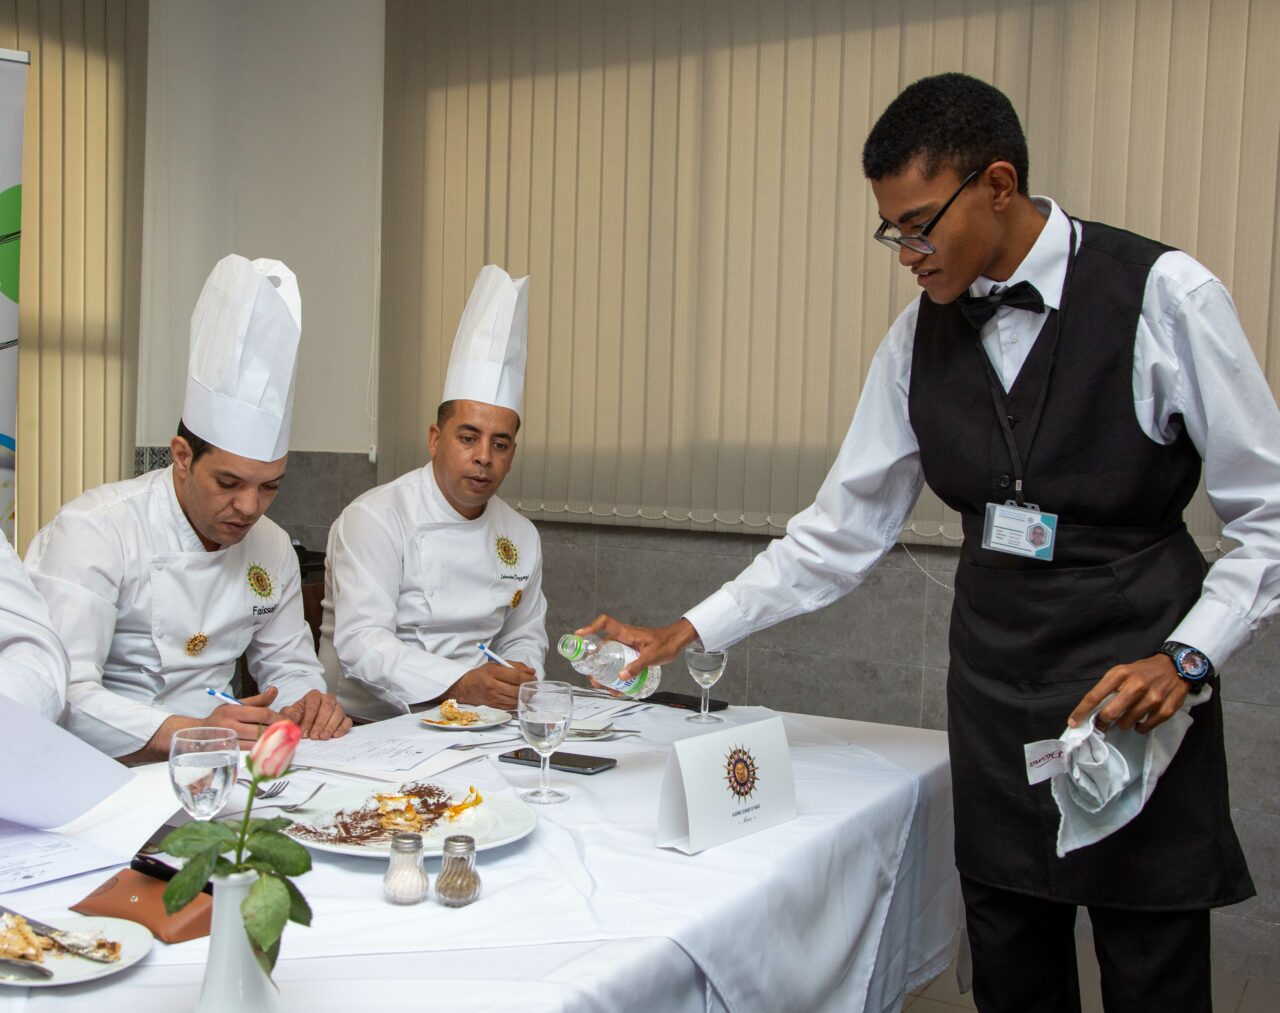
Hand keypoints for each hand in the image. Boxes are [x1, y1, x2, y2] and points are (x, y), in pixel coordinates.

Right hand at [205, 687, 289, 744]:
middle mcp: (230, 726)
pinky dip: (263, 749)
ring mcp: (230, 741)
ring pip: (258, 743)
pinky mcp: (230, 753)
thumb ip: (257, 700)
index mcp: (233, 711)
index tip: (288, 721)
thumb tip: (275, 690)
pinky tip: (271, 747)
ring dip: (273, 741)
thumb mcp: (235, 704)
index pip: (263, 714)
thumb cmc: (220, 718)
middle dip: (278, 731)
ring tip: (283, 740)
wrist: (199, 735)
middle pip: (262, 729)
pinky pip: (251, 752)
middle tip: (290, 732)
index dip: (279, 718)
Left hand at [280, 689, 351, 739]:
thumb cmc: (298, 717)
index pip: (313, 705)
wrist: (305, 723)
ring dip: (330, 726)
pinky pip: (347, 721)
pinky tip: (335, 735)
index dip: (308, 719)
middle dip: (320, 723)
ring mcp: (337, 707)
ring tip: (323, 737)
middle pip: (327, 708)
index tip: (304, 732)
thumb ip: (289, 714)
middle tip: (314, 736)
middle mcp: (327, 699)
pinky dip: (342, 728)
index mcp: (314, 695)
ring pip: (338, 713)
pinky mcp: (344, 717)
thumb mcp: (289, 714)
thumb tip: (296, 716)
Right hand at [449, 661, 536, 709]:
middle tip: (532, 686)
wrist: (467, 687)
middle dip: (528, 688)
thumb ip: (516, 666)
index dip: (528, 678)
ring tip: (527, 691)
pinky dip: (517, 702)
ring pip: (514, 699)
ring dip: (524, 696)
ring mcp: (493, 697)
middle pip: (516, 690)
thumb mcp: (497, 664)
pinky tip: (519, 697)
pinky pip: (510, 706)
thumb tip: (531, 672)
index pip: (516, 676)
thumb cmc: (484, 673)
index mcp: (493, 672)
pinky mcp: (493, 706)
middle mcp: (492, 685)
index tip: (533, 678)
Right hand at [576, 615, 699, 680]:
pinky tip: (617, 685)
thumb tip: (620, 677)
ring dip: (603, 670)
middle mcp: (623, 638)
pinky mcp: (630, 653)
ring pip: (608, 657)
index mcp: (626, 633)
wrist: (677, 641)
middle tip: (593, 678)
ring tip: (603, 685)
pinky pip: (618, 661)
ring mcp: (626, 645)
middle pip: (602, 646)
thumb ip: (637, 666)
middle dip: (594, 662)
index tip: (578, 635)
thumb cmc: (666, 643)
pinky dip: (615, 672)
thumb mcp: (651, 656)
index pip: (605, 623)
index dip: (590, 627)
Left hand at [1067, 654, 1189, 733]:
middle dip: (1103, 721)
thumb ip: (1108, 688)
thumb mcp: (1122, 672)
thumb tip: (1093, 711)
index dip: (1081, 712)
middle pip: (1110, 713)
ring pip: (1126, 723)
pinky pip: (1144, 727)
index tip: (1073, 723)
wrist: (1176, 666)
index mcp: (1120, 674)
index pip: (1095, 696)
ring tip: (1127, 714)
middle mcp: (1136, 685)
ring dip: (1123, 723)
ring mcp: (1152, 698)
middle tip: (1105, 721)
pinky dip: (1139, 727)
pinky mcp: (1166, 709)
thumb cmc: (1143, 671)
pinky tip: (1140, 719)